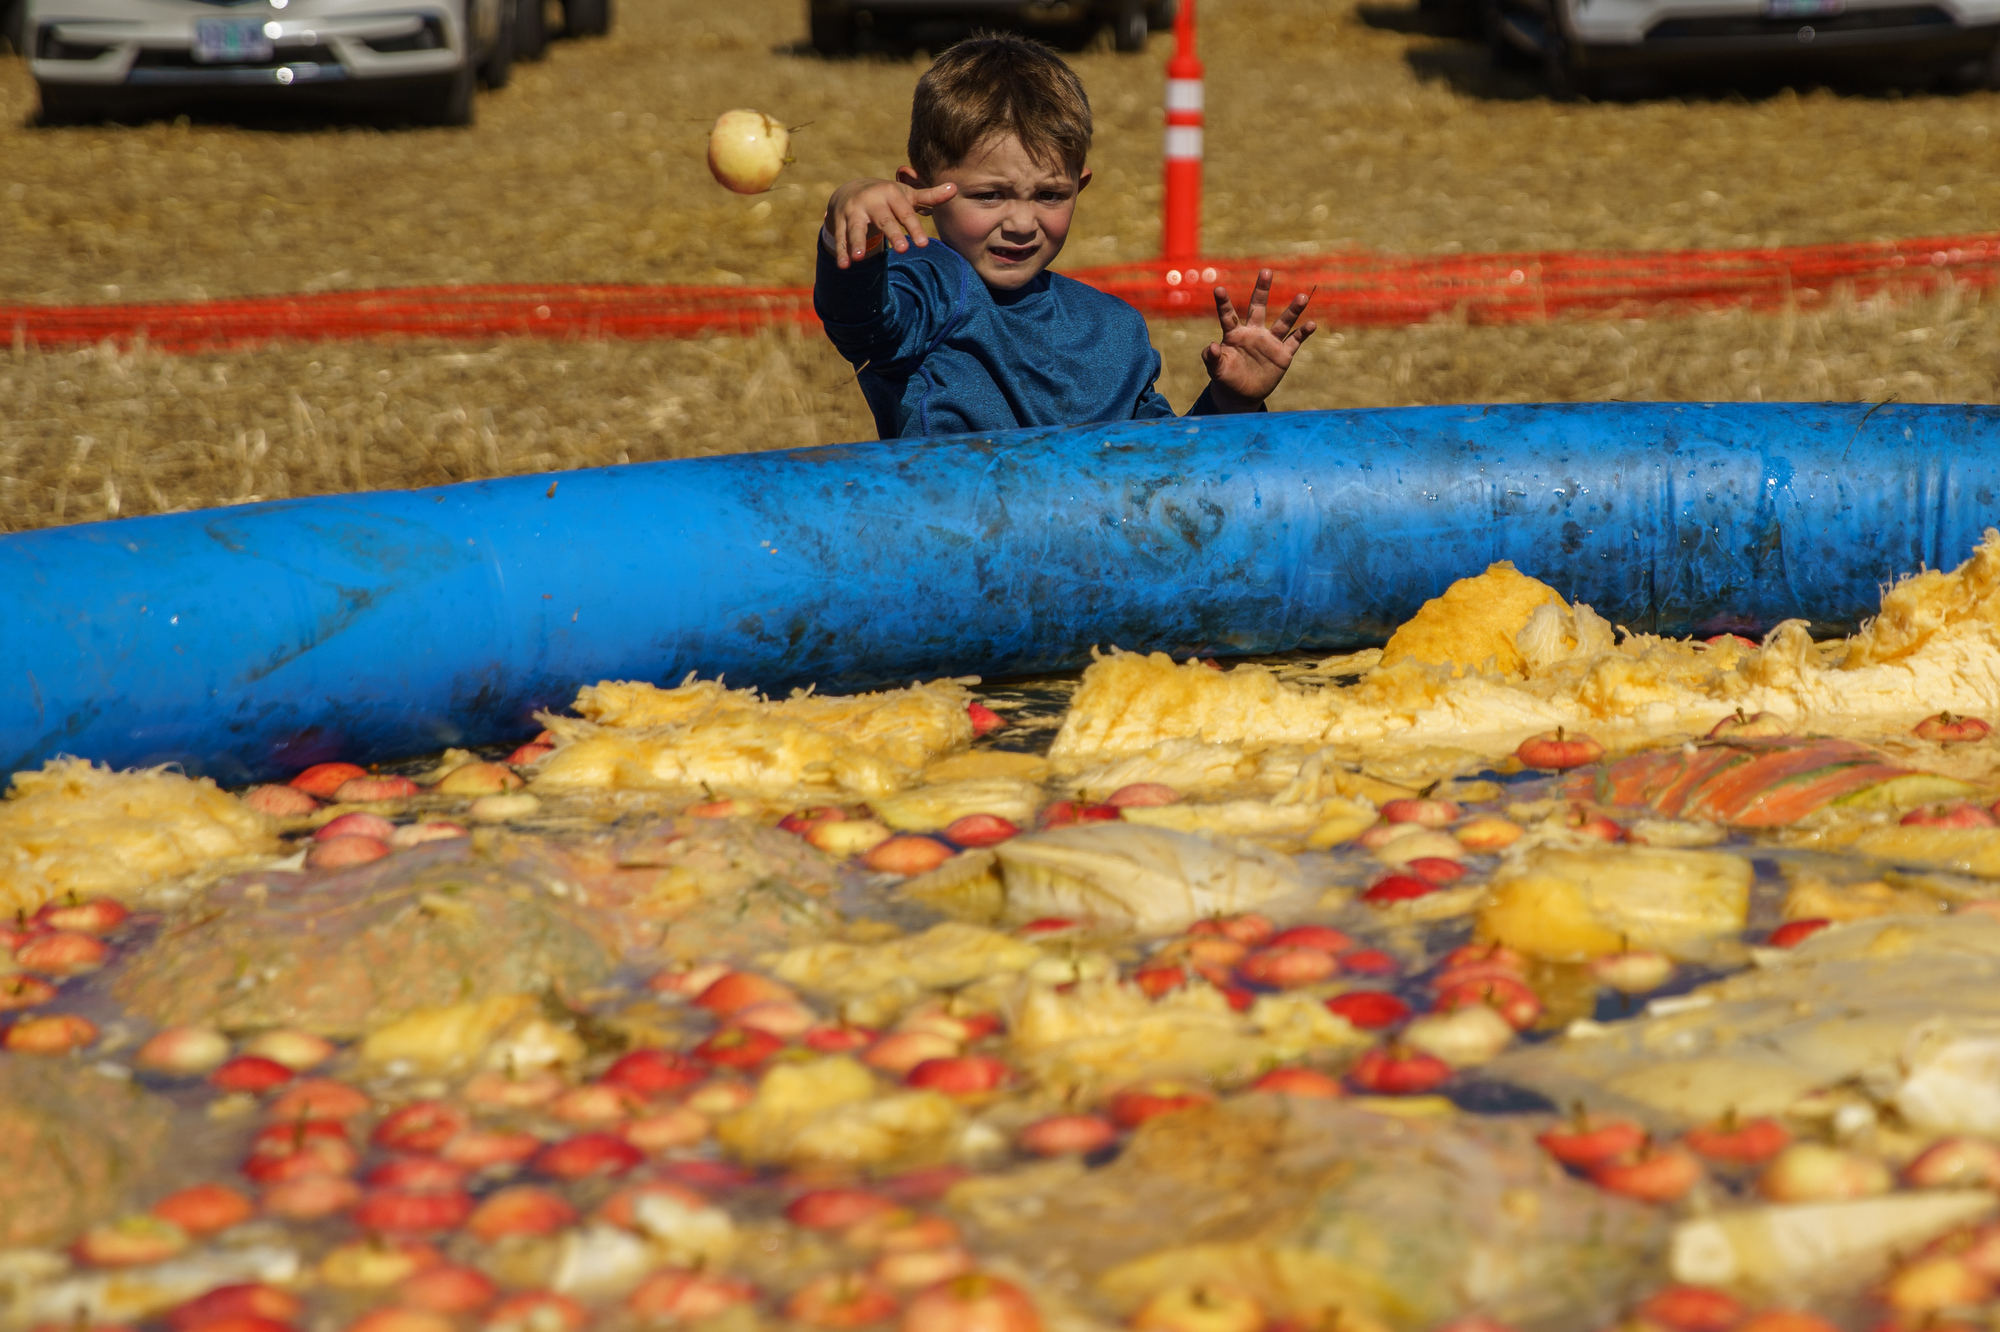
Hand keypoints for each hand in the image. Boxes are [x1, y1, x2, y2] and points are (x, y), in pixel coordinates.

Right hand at [824, 178, 958, 268]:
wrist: (850, 189)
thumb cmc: (887, 196)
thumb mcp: (907, 195)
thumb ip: (930, 196)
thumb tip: (955, 189)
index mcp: (890, 193)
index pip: (905, 213)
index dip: (914, 228)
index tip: (923, 244)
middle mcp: (871, 201)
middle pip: (883, 220)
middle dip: (892, 234)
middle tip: (903, 250)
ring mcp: (854, 211)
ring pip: (856, 229)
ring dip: (856, 243)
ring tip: (858, 259)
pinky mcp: (839, 221)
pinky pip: (841, 238)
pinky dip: (842, 251)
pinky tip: (844, 266)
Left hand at [1199, 270, 1315, 410]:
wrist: (1242, 394)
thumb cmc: (1226, 377)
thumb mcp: (1216, 370)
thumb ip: (1211, 358)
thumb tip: (1212, 346)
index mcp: (1235, 334)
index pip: (1228, 316)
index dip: (1223, 303)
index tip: (1218, 289)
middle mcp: (1254, 333)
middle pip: (1258, 307)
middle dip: (1262, 290)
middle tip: (1266, 271)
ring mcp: (1270, 342)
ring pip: (1283, 322)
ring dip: (1293, 311)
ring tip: (1302, 297)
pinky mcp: (1283, 355)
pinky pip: (1295, 341)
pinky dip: (1303, 333)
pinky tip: (1311, 325)